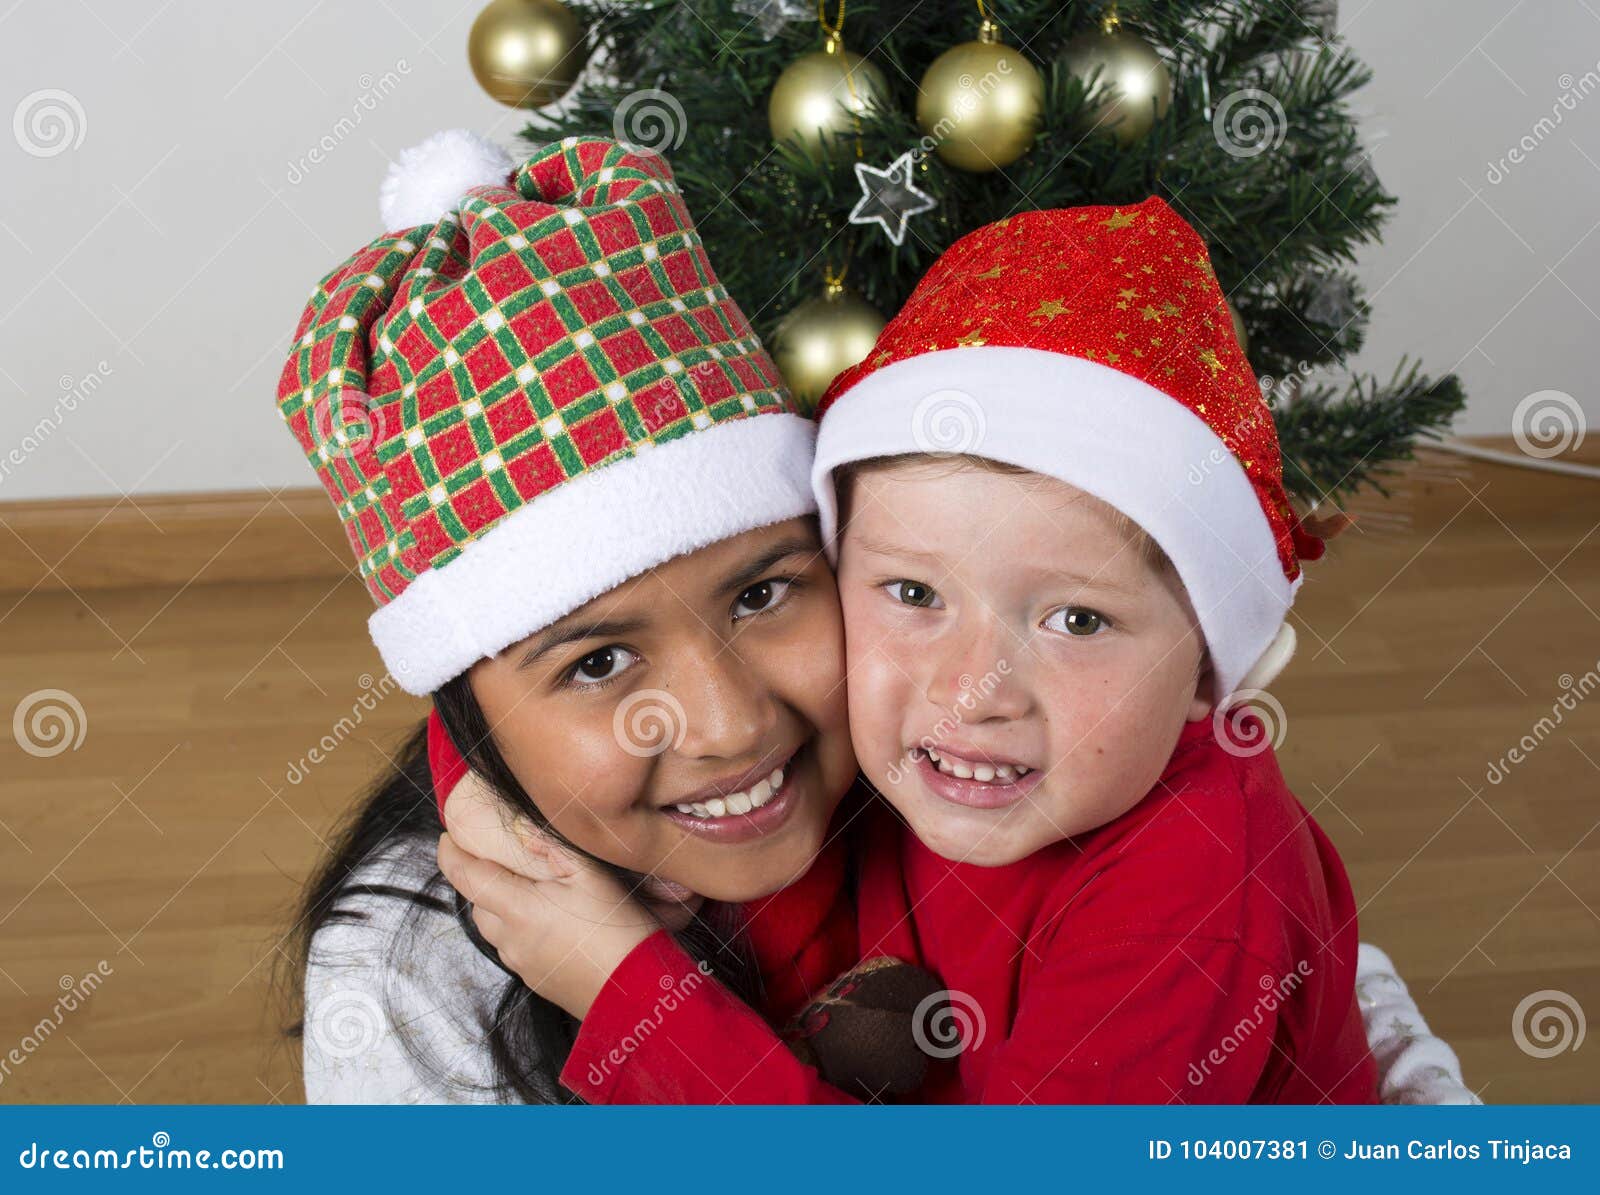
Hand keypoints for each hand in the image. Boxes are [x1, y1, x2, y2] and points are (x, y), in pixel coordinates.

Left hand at [436, 828, 657, 1018]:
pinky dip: (518, 926)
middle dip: (480, 878)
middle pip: (477, 903)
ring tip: (528, 887)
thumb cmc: (616, 930)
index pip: (465, 877)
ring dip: (499, 904)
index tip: (446, 837)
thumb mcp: (591, 874)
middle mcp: (509, 939)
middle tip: (501, 858)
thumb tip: (524, 828)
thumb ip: (553, 846)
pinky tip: (548, 919)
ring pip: (493, 927)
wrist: (635, 991)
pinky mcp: (534, 978)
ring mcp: (520, 962)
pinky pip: (513, 946)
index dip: (450, 854)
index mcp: (517, 909)